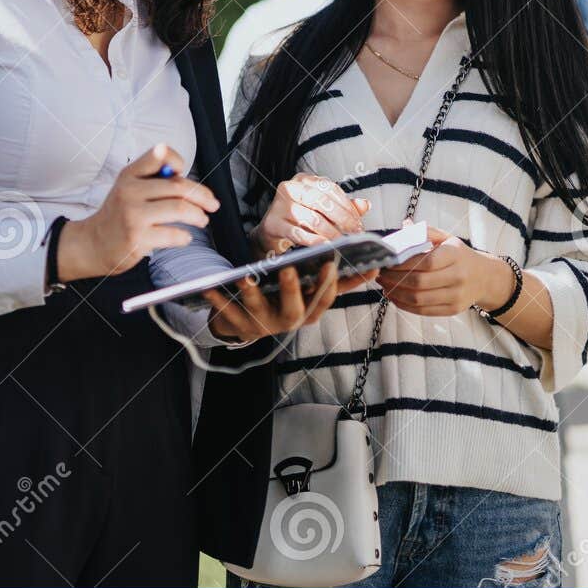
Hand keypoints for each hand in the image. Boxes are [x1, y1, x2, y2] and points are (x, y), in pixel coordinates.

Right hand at [57, 144, 219, 280]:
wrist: (94, 243)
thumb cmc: (119, 214)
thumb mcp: (129, 187)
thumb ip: (154, 179)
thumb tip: (188, 180)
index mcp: (130, 174)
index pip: (159, 155)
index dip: (178, 161)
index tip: (185, 174)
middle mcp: (130, 191)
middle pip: (178, 186)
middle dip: (202, 196)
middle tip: (212, 204)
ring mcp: (133, 215)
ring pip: (180, 208)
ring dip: (198, 216)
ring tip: (202, 220)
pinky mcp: (137, 238)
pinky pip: (173, 234)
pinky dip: (185, 236)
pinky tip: (184, 237)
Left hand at [203, 258, 378, 343]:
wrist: (248, 325)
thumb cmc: (286, 300)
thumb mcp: (313, 293)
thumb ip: (341, 280)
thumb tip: (377, 265)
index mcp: (309, 311)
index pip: (324, 299)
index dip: (330, 283)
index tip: (333, 261)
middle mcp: (288, 322)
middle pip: (294, 309)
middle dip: (291, 289)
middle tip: (288, 266)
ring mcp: (263, 326)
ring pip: (257, 310)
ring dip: (251, 293)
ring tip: (245, 276)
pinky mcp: (238, 326)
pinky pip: (226, 314)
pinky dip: (217, 300)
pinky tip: (209, 285)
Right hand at [255, 172, 369, 252]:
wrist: (272, 230)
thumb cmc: (299, 216)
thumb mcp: (322, 209)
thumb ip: (343, 206)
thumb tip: (365, 205)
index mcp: (304, 180)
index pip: (330, 189)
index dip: (347, 206)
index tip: (358, 221)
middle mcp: (290, 188)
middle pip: (322, 201)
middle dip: (342, 219)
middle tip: (354, 232)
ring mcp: (279, 205)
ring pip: (312, 219)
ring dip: (330, 232)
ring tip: (340, 241)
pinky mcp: (273, 223)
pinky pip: (298, 233)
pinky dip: (314, 240)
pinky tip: (324, 245)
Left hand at [378, 226, 513, 316]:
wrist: (485, 278)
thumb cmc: (459, 255)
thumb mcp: (447, 238)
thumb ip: (425, 232)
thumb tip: (404, 225)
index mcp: (455, 255)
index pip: (426, 261)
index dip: (403, 264)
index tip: (387, 261)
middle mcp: (458, 276)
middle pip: (419, 282)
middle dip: (395, 279)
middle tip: (381, 274)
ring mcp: (456, 296)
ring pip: (419, 299)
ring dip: (396, 293)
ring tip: (384, 285)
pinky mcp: (452, 310)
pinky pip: (423, 311)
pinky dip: (404, 305)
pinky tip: (394, 296)